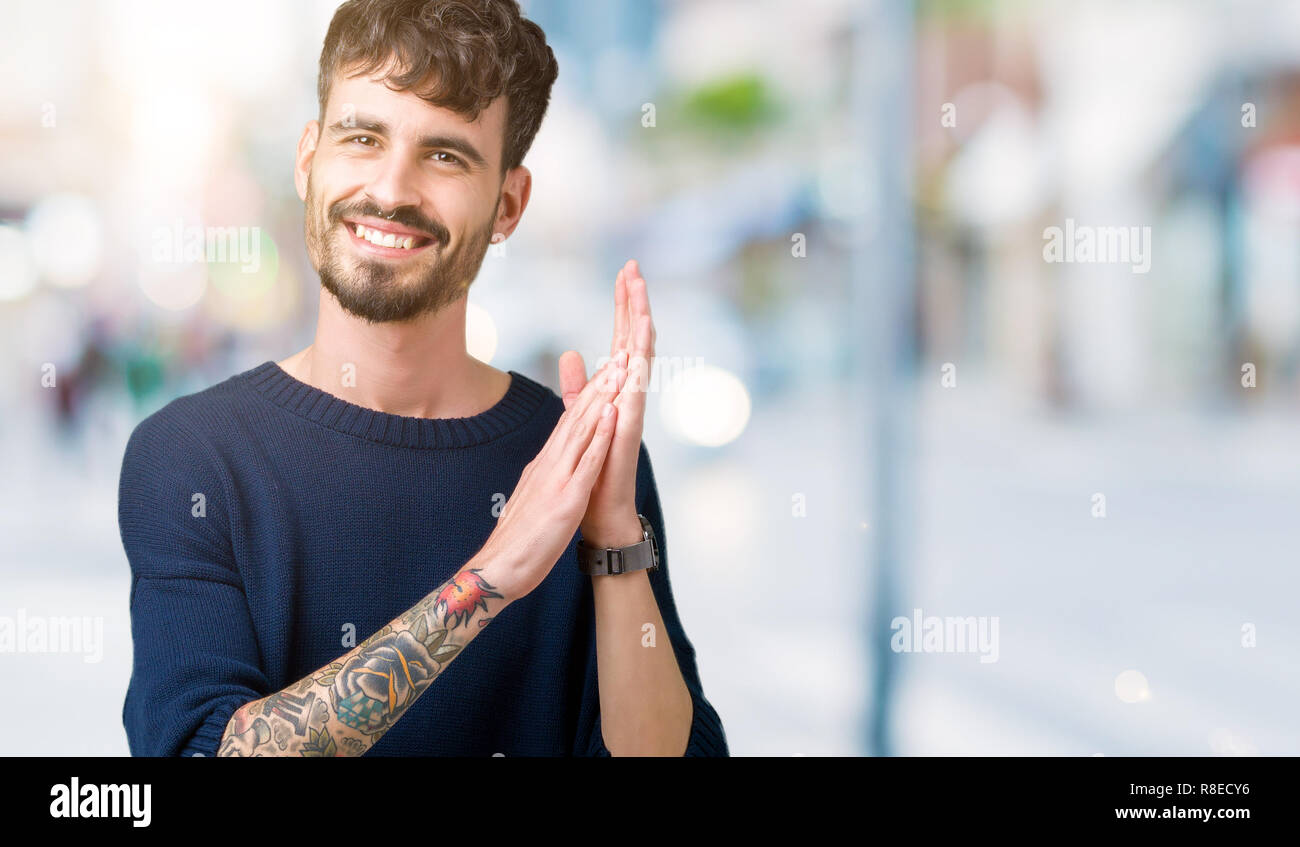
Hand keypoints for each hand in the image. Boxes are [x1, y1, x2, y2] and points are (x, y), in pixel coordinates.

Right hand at [476, 356, 625, 600]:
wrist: (499, 569)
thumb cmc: (518, 540)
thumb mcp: (534, 498)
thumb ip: (544, 477)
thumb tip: (550, 463)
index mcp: (545, 465)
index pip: (571, 422)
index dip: (590, 395)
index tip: (607, 372)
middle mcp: (550, 464)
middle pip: (578, 417)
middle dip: (600, 385)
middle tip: (620, 356)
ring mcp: (558, 478)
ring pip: (583, 430)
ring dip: (603, 398)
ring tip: (620, 370)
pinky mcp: (566, 498)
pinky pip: (587, 462)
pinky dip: (600, 437)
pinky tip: (612, 415)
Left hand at [559, 259, 655, 545]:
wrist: (601, 508)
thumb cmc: (595, 465)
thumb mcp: (581, 416)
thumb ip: (578, 386)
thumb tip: (571, 353)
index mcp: (617, 387)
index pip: (621, 336)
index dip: (622, 305)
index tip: (623, 272)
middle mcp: (630, 392)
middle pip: (634, 338)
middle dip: (633, 303)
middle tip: (633, 268)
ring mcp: (632, 408)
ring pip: (640, 359)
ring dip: (640, 327)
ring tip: (640, 295)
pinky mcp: (628, 427)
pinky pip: (635, 391)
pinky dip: (638, 368)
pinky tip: (637, 346)